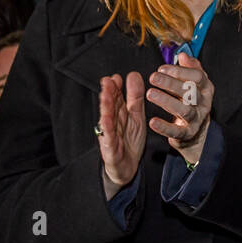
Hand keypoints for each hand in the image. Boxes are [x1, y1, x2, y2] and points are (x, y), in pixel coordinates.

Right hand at [98, 72, 146, 195]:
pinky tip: (106, 121)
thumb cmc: (129, 140)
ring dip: (105, 108)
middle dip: (108, 94)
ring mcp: (110, 136)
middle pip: (110, 108)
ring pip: (107, 121)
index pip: (116, 99)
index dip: (115, 88)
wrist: (127, 167)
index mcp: (119, 115)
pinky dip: (107, 130)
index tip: (116, 77)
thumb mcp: (136, 116)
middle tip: (108, 81)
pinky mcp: (110, 150)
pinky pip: (109, 139)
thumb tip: (133, 75)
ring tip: (105, 96)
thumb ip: (134, 97)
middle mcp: (112, 124)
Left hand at [147, 53, 213, 164]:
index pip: (197, 77)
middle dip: (170, 83)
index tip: (162, 68)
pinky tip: (152, 121)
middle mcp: (204, 103)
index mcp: (205, 88)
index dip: (180, 71)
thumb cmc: (191, 102)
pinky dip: (164, 127)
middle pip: (190, 92)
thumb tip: (183, 55)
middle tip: (153, 77)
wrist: (197, 130)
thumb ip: (189, 69)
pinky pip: (177, 131)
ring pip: (184, 110)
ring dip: (166, 101)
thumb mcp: (193, 84)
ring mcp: (197, 119)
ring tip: (150, 94)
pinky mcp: (188, 134)